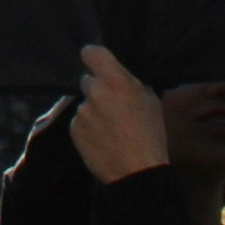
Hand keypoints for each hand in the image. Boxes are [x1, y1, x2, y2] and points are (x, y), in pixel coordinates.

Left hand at [68, 46, 164, 185]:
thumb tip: (121, 79)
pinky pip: (79, 122)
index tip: (98, 66)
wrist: (136, 171)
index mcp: (116, 80)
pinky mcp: (74, 130)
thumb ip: (131, 84)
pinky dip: (87, 128)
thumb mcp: (150, 101)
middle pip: (88, 81)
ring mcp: (82, 111)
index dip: (94, 58)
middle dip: (97, 90)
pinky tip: (101, 140)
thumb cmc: (150, 134)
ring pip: (85, 104)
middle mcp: (94, 92)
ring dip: (93, 111)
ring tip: (110, 130)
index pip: (92, 53)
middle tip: (111, 106)